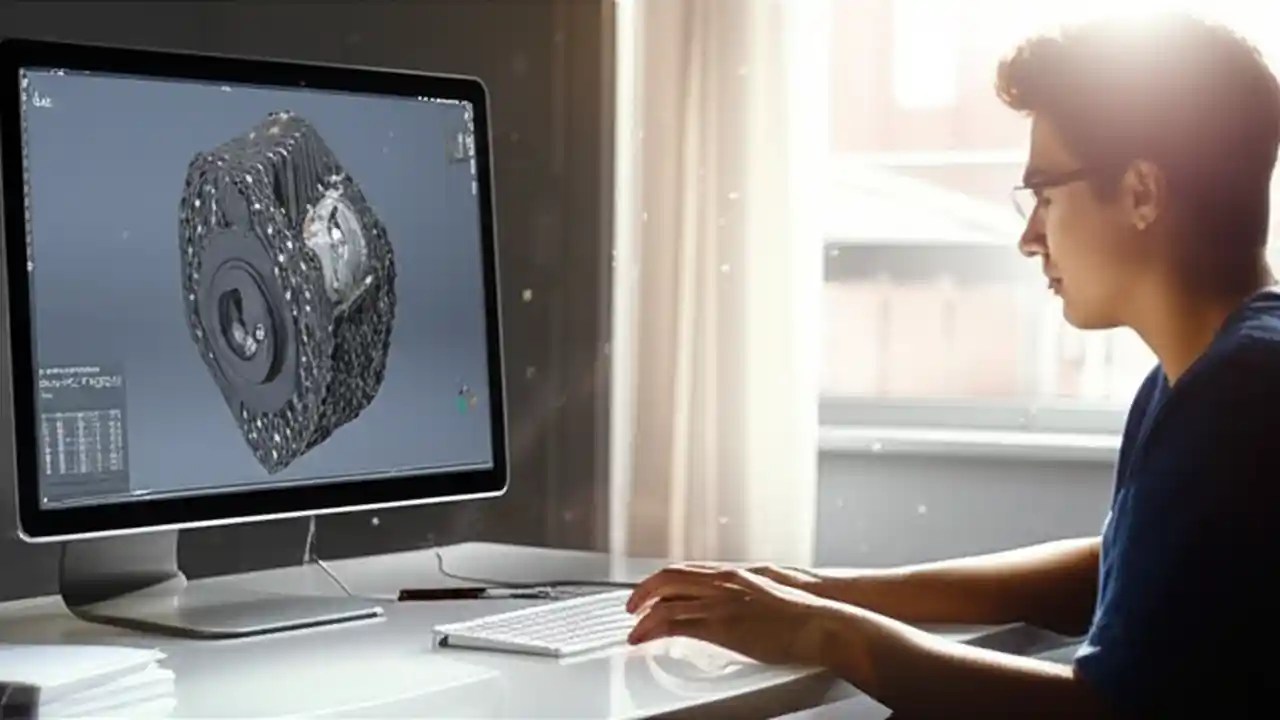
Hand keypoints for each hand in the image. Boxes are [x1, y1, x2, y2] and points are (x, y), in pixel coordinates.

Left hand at [625, 564, 854, 667]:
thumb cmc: (807, 613)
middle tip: (633, 605)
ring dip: (643, 612)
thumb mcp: (773, 593)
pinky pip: (672, 623)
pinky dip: (650, 629)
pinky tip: (642, 638)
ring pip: (665, 598)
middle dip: (645, 590)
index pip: (688, 569)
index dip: (666, 579)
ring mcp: (719, 601)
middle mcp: (723, 581)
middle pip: (670, 577)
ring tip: (633, 626)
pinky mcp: (718, 624)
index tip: (653, 589)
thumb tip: (744, 608)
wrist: (822, 622)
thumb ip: (751, 596)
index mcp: (736, 574)